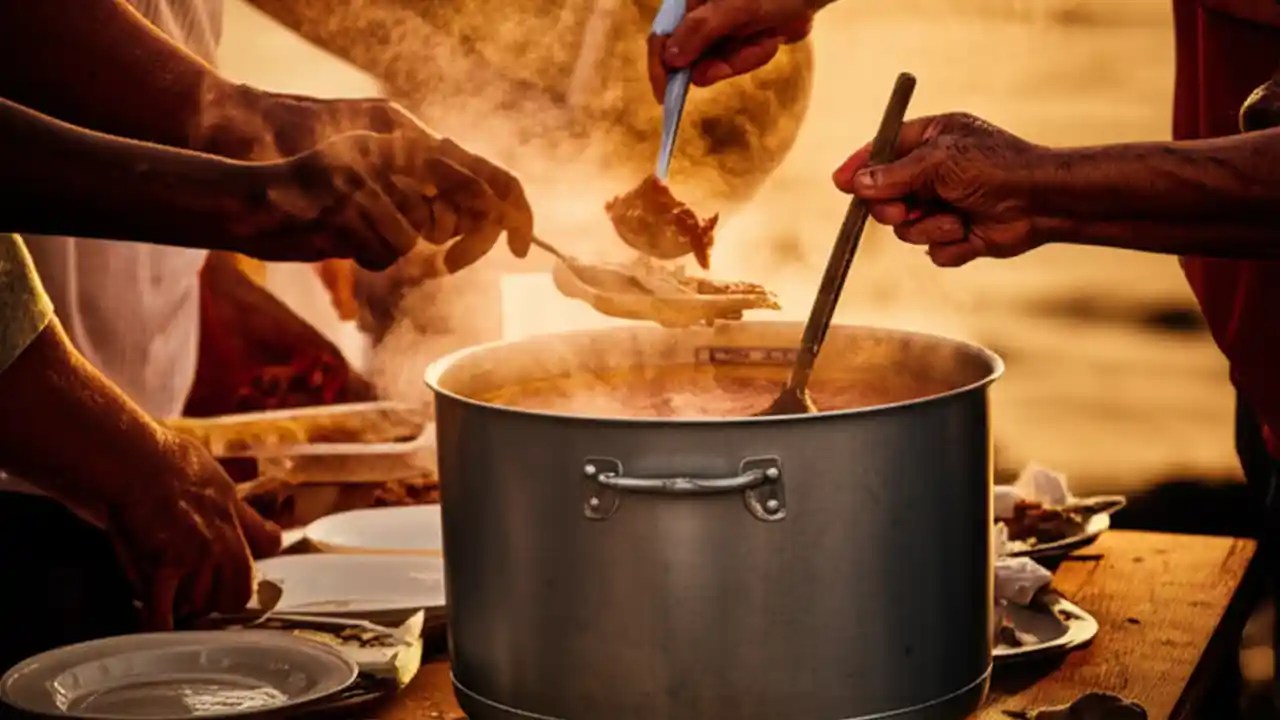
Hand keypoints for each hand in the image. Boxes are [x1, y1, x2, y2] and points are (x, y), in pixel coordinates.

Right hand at [105, 433, 281, 629]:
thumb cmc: (164, 459)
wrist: (131, 461)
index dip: (255, 557)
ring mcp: (194, 558)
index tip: (239, 571)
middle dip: (219, 600)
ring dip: (183, 608)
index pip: (269, 545)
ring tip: (167, 600)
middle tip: (199, 597)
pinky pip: (162, 614)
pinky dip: (157, 626)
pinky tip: (152, 629)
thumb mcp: (213, 476)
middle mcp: (223, 542)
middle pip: (237, 593)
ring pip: (199, 605)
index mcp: (236, 516)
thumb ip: (232, 504)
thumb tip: (239, 510)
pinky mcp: (161, 569)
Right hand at [243, 127, 531, 273]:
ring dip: (391, 248)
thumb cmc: (316, 210)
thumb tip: (474, 227)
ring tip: (357, 234)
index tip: (524, 245)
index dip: (514, 210)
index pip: (478, 172)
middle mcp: (389, 148)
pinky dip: (371, 256)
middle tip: (454, 262)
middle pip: (460, 203)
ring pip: (417, 234)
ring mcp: (369, 174)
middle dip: (466, 240)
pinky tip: (339, 240)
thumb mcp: (374, 196)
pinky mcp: (348, 201)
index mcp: (400, 141)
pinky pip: (389, 249)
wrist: (248, 204)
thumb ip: (420, 200)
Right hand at [648, 0, 818, 101]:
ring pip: (714, 65)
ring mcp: (716, 30)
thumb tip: (670, 58)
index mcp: (689, 1)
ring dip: (743, 58)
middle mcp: (697, 15)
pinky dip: (753, 56)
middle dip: (722, 62)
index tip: (664, 96)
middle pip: (690, 57)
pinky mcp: (734, 41)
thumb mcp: (736, 8)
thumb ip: (701, 30)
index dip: (660, 68)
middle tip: (746, 53)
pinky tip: (771, 38)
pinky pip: (733, 63)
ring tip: (767, 37)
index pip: (662, 37)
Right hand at [833, 112, 1048, 266]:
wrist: (1041, 202)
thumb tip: (856, 184)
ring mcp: (943, 206)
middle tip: (904, 211)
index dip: (860, 167)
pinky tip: (972, 234)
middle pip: (885, 198)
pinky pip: (932, 250)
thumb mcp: (939, 161)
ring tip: (956, 219)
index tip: (840, 182)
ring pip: (906, 230)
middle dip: (894, 208)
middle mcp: (934, 174)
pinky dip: (950, 245)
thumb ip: (894, 174)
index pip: (882, 153)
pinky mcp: (957, 236)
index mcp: (931, 141)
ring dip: (929, 228)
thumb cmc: (996, 168)